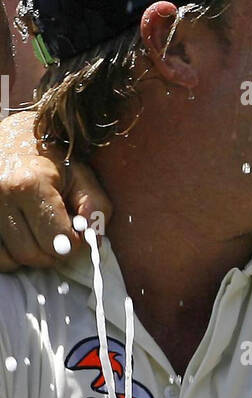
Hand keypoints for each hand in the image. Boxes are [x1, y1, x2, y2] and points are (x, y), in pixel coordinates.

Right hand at [0, 110, 111, 270]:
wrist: (11, 136)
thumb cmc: (48, 155)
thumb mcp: (79, 172)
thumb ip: (95, 206)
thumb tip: (94, 240)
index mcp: (30, 183)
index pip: (58, 242)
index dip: (73, 243)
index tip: (74, 232)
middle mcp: (0, 195)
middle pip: (32, 255)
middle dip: (50, 252)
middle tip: (56, 234)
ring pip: (10, 260)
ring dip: (27, 255)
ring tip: (35, 232)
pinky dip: (9, 254)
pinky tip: (18, 235)